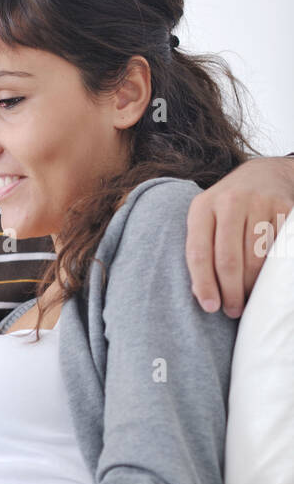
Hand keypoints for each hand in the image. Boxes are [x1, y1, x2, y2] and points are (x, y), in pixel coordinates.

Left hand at [185, 156, 293, 317]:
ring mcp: (260, 202)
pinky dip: (272, 271)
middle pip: (228, 260)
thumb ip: (200, 251)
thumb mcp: (206, 220)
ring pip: (255, 259)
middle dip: (230, 292)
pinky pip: (277, 250)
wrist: (264, 174)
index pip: (198, 252)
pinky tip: (266, 281)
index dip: (203, 284)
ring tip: (248, 298)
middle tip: (232, 310)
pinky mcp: (284, 207)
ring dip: (252, 286)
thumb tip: (202, 295)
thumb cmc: (228, 208)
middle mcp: (230, 201)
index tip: (210, 307)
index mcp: (203, 207)